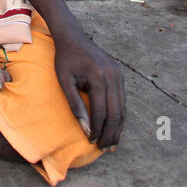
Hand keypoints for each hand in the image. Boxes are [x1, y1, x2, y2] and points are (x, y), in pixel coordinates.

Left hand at [54, 31, 124, 148]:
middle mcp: (113, 75)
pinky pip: (122, 99)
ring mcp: (118, 74)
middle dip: (110, 132)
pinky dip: (119, 115)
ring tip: (111, 143)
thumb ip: (75, 105)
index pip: (101, 111)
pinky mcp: (119, 74)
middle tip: (104, 148)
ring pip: (122, 107)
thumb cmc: (65, 60)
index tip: (92, 142)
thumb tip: (86, 130)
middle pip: (115, 112)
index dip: (97, 129)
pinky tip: (115, 127)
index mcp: (99, 76)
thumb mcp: (65, 82)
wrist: (73, 38)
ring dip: (117, 127)